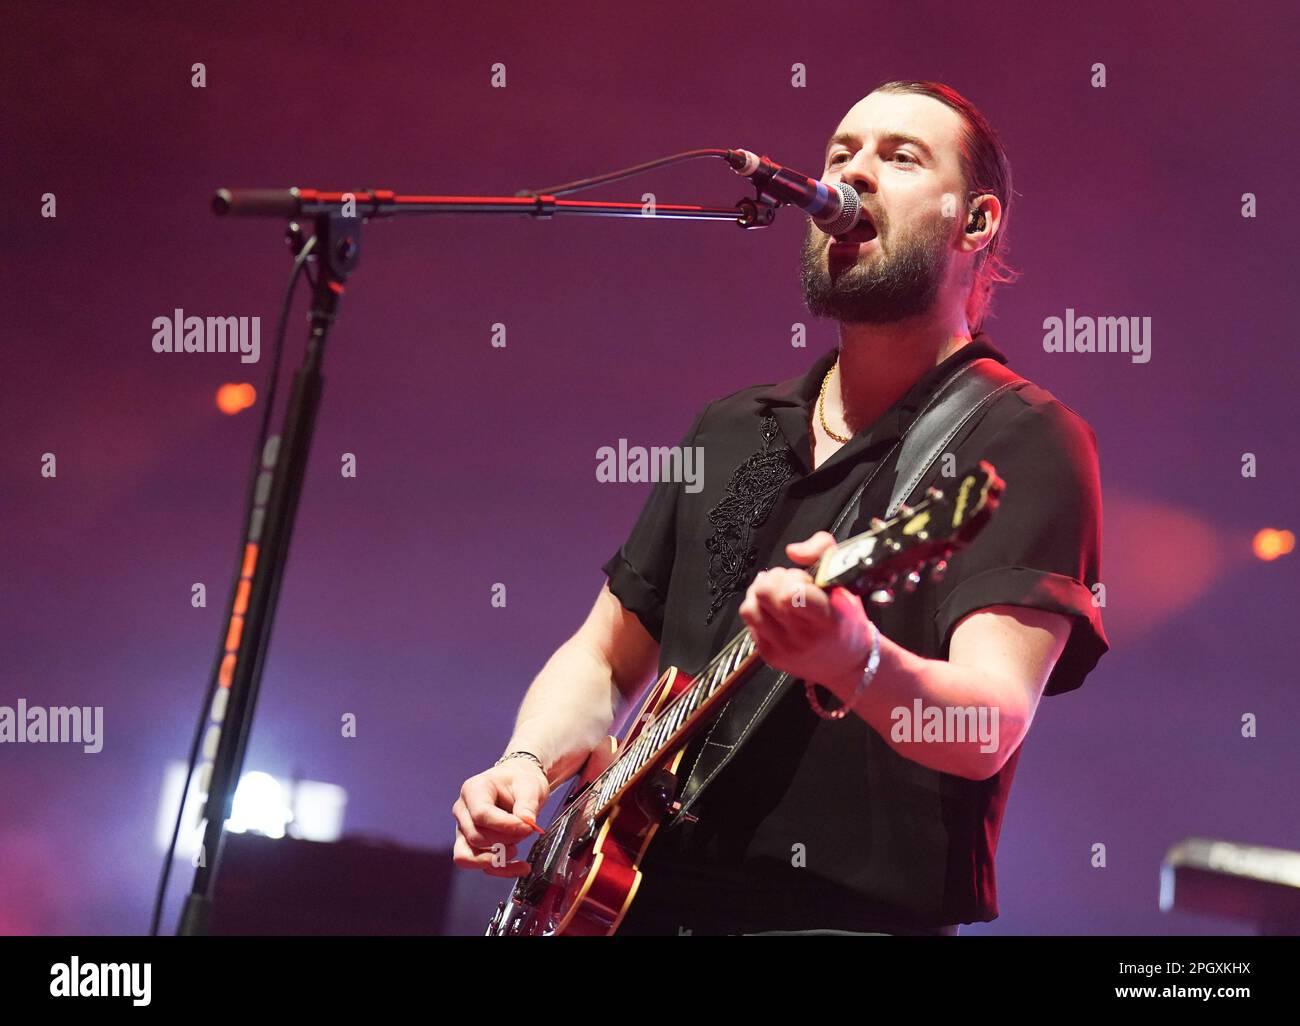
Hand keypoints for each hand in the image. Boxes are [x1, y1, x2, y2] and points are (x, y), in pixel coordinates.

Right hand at [451, 758, 550, 877]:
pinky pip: (478, 864)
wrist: (519, 784)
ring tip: (517, 851)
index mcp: (473, 790)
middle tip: (526, 832)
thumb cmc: (520, 782)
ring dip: (496, 859)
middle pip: (475, 836)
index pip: (480, 814)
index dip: (504, 826)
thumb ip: (527, 805)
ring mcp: (464, 829)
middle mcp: (463, 810)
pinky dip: (500, 869)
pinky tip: (521, 867)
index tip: (527, 827)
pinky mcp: (470, 844)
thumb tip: (526, 824)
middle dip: (504, 840)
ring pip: (468, 856)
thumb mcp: (530, 786)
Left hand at [737, 530, 874, 704]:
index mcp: (826, 619)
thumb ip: (823, 551)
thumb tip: (793, 551)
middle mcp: (802, 637)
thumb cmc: (846, 621)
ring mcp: (783, 648)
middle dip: (777, 579)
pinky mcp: (768, 655)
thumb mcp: (848, 582)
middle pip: (765, 593)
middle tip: (792, 585)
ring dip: (763, 594)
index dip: (794, 579)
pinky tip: (776, 611)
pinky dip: (759, 609)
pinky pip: (749, 621)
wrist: (846, 663)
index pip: (793, 595)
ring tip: (780, 596)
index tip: (805, 581)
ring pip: (750, 606)